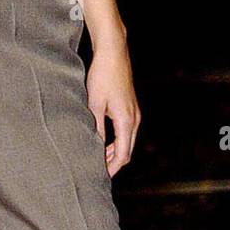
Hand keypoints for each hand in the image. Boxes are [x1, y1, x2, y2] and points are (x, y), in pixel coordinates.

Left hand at [85, 41, 139, 176]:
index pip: (123, 155)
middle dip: (113, 163)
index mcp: (127, 121)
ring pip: (127, 141)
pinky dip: (117, 141)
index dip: (111, 168)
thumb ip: (96, 128)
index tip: (100, 177)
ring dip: (114, 152)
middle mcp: (135, 119)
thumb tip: (94, 147)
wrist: (113, 52)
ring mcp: (135, 113)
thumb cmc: (102, 75)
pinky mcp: (131, 107)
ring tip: (98, 159)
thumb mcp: (94, 104)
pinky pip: (126, 131)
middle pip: (127, 151)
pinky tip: (103, 141)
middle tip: (97, 172)